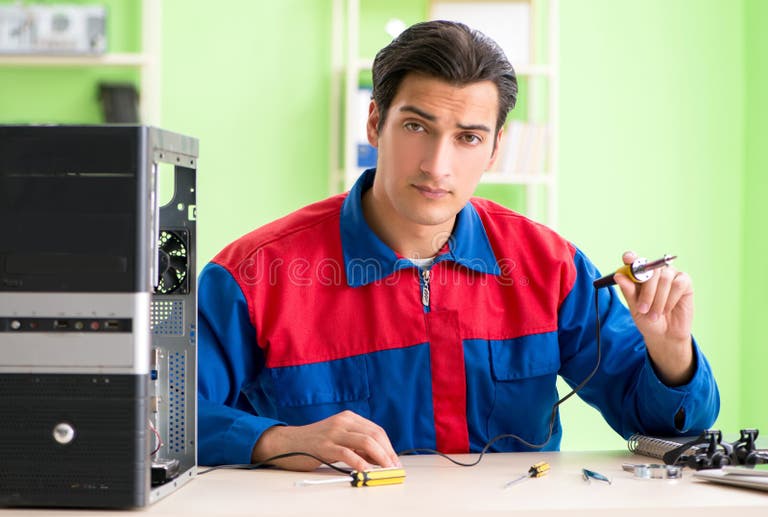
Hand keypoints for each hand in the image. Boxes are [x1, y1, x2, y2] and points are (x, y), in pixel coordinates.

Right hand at [250, 410, 399, 471]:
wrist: (288, 442)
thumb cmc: (315, 442)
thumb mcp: (339, 438)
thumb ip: (357, 445)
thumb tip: (380, 458)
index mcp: (349, 418)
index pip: (377, 430)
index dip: (389, 447)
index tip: (395, 461)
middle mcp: (343, 421)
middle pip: (375, 435)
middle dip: (388, 453)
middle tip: (394, 468)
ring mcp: (333, 432)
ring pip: (365, 442)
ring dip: (380, 458)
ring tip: (386, 470)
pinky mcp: (324, 445)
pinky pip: (347, 453)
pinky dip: (360, 463)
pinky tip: (366, 471)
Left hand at [614, 251, 694, 385]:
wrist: (664, 334)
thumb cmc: (647, 318)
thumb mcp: (634, 307)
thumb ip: (628, 291)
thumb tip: (619, 276)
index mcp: (639, 275)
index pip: (635, 260)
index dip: (632, 258)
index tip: (628, 259)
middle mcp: (655, 271)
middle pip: (651, 270)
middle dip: (646, 292)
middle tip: (643, 309)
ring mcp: (670, 275)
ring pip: (664, 278)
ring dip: (658, 299)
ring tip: (655, 314)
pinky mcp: (685, 281)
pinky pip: (678, 284)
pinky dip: (671, 298)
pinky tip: (667, 309)